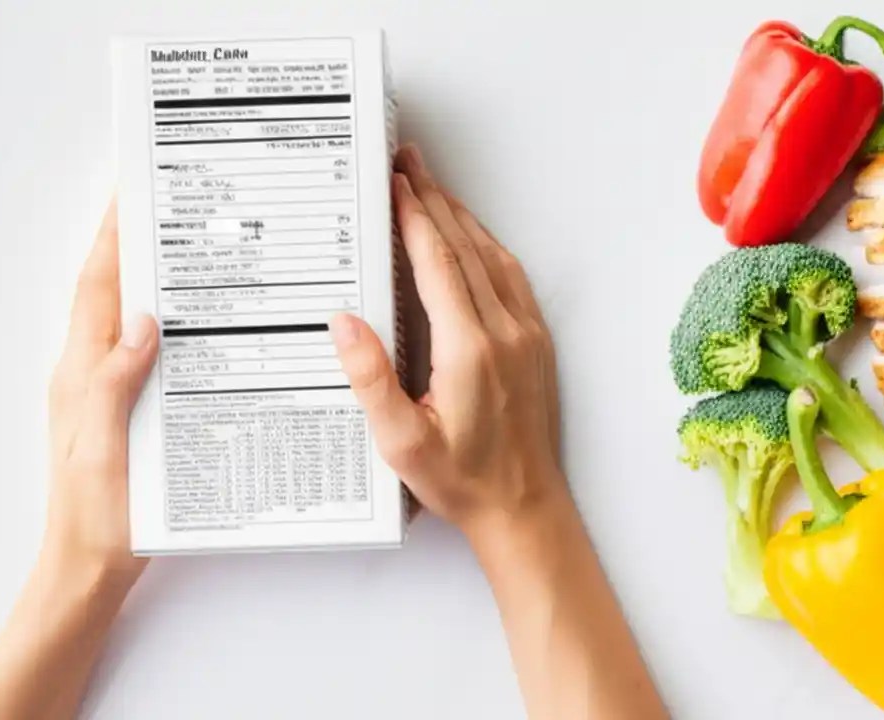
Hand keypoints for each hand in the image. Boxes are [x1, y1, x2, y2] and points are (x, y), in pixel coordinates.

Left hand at [45, 201, 157, 590]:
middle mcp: (93, 372)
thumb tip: (143, 324)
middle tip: (163, 202)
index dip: (111, 239)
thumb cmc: (94, 512)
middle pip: (115, 292)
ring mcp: (113, 390)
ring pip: (135, 319)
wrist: (93, 563)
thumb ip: (113, 382)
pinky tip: (199, 323)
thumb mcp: (101, 446)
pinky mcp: (136, 411)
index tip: (129, 191)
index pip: (97, 289)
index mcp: (80, 371)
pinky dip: (175, 326)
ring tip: (186, 244)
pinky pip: (155, 354)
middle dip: (133, 243)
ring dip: (155, 279)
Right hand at [329, 145, 563, 535]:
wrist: (525, 508)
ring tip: (433, 187)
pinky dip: (488, 247)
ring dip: (462, 218)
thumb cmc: (463, 482)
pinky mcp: (537, 345)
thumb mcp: (402, 443)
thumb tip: (345, 322)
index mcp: (469, 350)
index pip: (438, 264)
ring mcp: (527, 336)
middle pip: (467, 248)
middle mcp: (505, 333)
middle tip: (411, 162)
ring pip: (494, 258)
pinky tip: (474, 239)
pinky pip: (513, 279)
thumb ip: (371, 380)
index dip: (415, 218)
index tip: (397, 184)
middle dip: (435, 200)